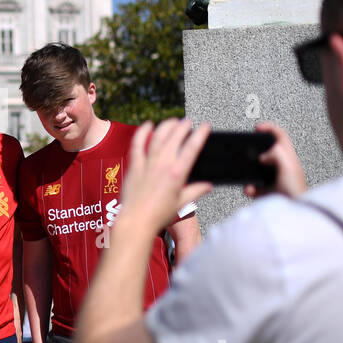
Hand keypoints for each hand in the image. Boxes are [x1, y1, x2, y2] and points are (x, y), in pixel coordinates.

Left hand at [119, 120, 214, 234]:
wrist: (136, 221)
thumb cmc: (158, 215)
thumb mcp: (181, 203)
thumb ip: (196, 191)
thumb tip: (208, 185)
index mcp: (177, 174)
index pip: (191, 148)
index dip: (200, 134)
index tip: (205, 126)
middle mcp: (162, 166)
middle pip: (174, 138)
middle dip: (183, 126)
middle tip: (189, 122)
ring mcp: (147, 164)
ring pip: (157, 137)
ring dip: (166, 126)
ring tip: (174, 121)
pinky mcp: (134, 166)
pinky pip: (137, 144)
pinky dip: (142, 132)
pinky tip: (147, 124)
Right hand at [244, 121, 306, 198]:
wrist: (295, 214)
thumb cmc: (296, 192)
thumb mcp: (287, 166)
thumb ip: (275, 154)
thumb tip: (263, 156)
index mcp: (289, 158)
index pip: (280, 136)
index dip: (269, 128)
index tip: (257, 128)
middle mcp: (283, 167)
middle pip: (268, 151)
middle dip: (256, 151)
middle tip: (248, 149)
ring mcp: (275, 179)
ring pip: (259, 170)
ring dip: (250, 172)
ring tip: (247, 174)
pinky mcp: (269, 192)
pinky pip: (255, 187)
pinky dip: (250, 188)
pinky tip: (250, 189)